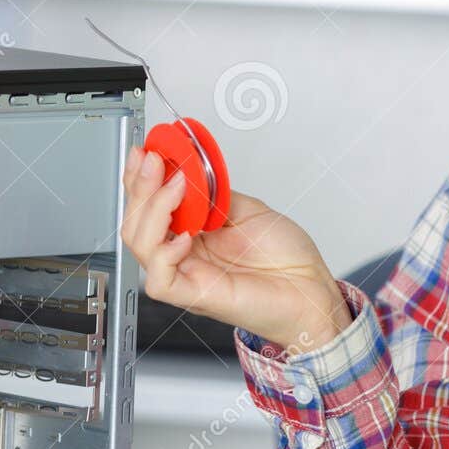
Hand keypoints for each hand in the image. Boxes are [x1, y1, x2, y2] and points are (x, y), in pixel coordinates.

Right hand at [121, 145, 351, 351]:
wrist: (312, 292)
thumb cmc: (288, 261)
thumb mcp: (249, 211)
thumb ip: (215, 194)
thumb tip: (190, 170)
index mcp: (193, 235)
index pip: (149, 207)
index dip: (140, 179)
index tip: (145, 152)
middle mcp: (185, 255)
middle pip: (136, 223)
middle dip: (140, 187)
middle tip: (154, 161)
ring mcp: (188, 275)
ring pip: (140, 246)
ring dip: (152, 210)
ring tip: (177, 187)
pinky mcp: (196, 296)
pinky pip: (160, 280)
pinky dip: (165, 254)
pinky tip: (185, 236)